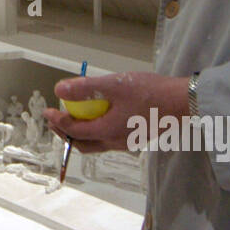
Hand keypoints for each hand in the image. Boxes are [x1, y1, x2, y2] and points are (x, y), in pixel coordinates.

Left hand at [42, 71, 191, 153]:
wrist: (182, 101)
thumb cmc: (150, 92)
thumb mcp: (114, 85)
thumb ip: (86, 88)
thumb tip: (59, 91)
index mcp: (107, 131)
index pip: (74, 131)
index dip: (58, 122)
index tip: (47, 112)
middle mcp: (116, 142)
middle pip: (83, 144)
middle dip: (65, 133)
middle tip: (54, 121)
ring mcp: (127, 142)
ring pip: (96, 144)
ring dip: (80, 134)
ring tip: (72, 120)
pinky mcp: (136, 137)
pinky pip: (108, 140)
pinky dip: (95, 132)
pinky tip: (99, 119)